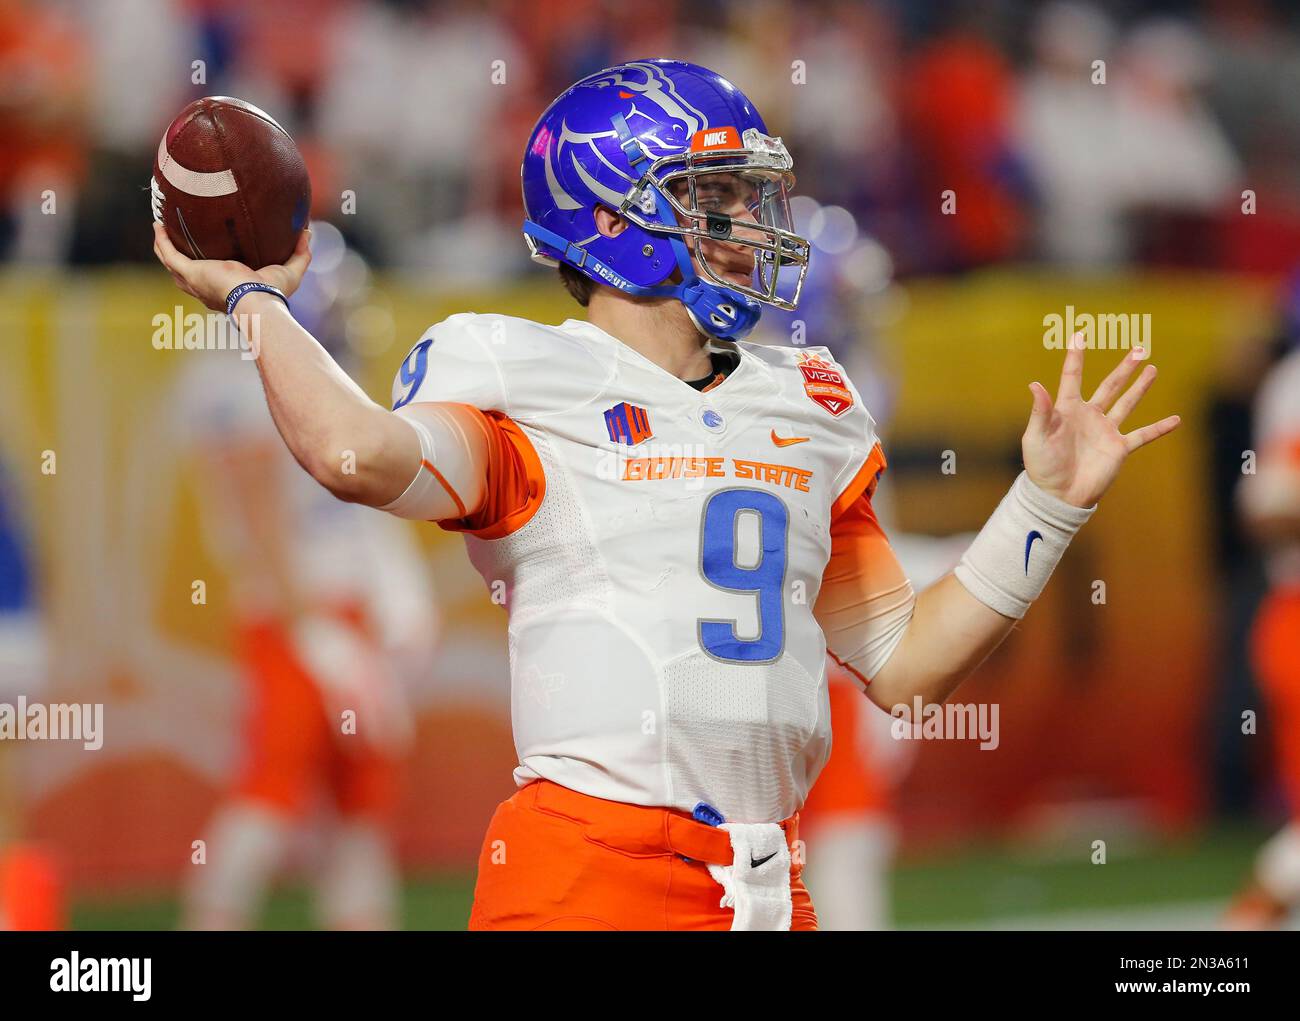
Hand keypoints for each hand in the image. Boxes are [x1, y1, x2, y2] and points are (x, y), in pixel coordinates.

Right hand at [152, 222, 311, 311]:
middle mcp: (207, 289)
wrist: (257, 302)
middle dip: (178, 256)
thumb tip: (307, 232)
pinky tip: (157, 225)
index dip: (208, 266)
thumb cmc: (273, 294)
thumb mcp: (291, 270)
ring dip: (163, 247)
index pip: (214, 280)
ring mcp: (196, 282)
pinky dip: (161, 241)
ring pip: (171, 264)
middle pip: (186, 273)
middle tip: (176, 237)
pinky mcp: (191, 273)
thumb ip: (300, 253)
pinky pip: (169, 255)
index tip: (208, 252)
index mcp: (227, 291)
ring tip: (160, 230)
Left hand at [1022, 334, 1180, 507]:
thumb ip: (1039, 412)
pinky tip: (1176, 419)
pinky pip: (1143, 435)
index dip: (1075, 357)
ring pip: (1127, 403)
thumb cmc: (1042, 466)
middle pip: (1110, 385)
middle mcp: (1089, 416)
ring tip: (1152, 368)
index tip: (1079, 334)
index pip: (1072, 377)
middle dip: (1124, 367)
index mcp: (1066, 410)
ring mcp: (1106, 431)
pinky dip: (1159, 428)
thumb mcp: (1035, 437)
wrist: (1058, 495)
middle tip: (1140, 348)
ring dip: (1140, 387)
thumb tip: (1035, 385)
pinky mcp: (1118, 448)